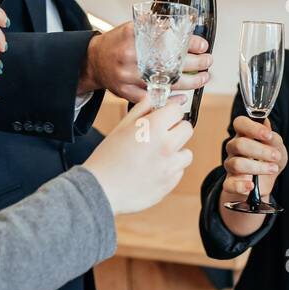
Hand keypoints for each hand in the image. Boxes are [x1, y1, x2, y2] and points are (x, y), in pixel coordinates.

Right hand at [81, 22, 210, 102]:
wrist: (93, 61)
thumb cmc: (116, 43)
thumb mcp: (131, 28)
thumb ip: (152, 27)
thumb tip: (182, 26)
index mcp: (132, 37)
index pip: (168, 40)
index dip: (189, 44)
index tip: (203, 45)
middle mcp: (130, 56)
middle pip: (170, 63)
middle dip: (194, 63)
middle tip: (208, 61)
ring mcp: (128, 77)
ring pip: (165, 83)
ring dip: (189, 82)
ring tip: (203, 77)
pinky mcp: (126, 93)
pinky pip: (152, 99)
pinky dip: (169, 99)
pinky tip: (183, 98)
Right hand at [83, 97, 193, 214]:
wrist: (100, 189)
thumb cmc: (107, 157)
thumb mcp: (121, 127)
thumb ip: (141, 110)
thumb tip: (152, 99)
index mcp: (154, 128)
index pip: (178, 111)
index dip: (169, 112)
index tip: (164, 117)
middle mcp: (166, 146)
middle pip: (187, 129)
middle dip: (176, 129)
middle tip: (161, 134)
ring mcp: (170, 167)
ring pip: (187, 153)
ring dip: (176, 152)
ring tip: (157, 155)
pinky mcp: (169, 184)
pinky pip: (179, 171)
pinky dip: (170, 169)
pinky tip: (153, 170)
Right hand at [219, 116, 286, 202]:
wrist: (267, 180)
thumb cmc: (270, 158)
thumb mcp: (277, 147)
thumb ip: (273, 138)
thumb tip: (268, 128)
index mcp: (244, 133)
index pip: (240, 123)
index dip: (253, 128)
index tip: (268, 135)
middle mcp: (234, 147)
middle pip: (239, 144)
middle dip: (260, 151)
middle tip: (276, 156)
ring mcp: (231, 164)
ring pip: (237, 164)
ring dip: (258, 167)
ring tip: (272, 169)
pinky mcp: (230, 182)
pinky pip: (229, 184)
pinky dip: (241, 186)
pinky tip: (251, 185)